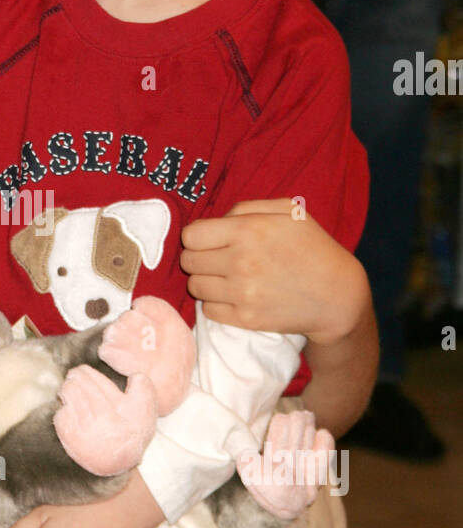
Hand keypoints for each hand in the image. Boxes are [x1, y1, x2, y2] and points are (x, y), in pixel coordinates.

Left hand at [180, 198, 368, 344]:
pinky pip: (208, 310)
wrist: (338, 296)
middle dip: (199, 259)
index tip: (211, 241)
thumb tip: (217, 221)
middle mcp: (241, 261)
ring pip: (195, 286)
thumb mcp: (288, 212)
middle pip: (188, 261)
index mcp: (249, 230)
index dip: (198, 237)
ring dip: (206, 281)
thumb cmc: (313, 248)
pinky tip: (234, 296)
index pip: (191, 235)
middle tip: (218, 260)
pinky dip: (216, 303)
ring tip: (227, 278)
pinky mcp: (245, 319)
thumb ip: (246, 208)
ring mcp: (242, 293)